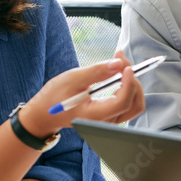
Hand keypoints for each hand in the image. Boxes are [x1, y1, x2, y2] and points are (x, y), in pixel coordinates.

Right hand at [17, 51, 145, 138]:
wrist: (45, 114)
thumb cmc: (54, 97)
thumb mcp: (72, 79)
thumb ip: (96, 72)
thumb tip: (119, 64)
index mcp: (95, 116)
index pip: (123, 102)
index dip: (129, 83)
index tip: (126, 66)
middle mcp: (106, 122)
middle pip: (134, 103)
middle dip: (133, 80)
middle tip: (120, 58)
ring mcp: (111, 121)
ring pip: (135, 104)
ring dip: (132, 82)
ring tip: (119, 64)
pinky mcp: (112, 116)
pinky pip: (129, 102)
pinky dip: (128, 86)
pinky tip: (118, 73)